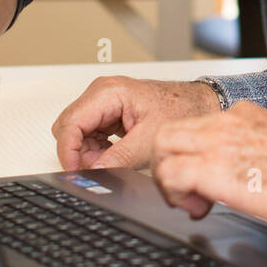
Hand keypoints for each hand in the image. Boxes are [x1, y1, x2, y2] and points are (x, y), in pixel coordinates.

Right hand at [52, 75, 218, 169]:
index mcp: (109, 92)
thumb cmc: (180, 110)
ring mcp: (104, 101)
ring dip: (89, 152)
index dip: (68, 152)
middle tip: (100, 166)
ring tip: (116, 158)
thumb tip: (93, 173)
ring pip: (77, 133)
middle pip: (69, 128)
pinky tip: (116, 153)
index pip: (69, 124)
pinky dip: (98, 149)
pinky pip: (89, 134)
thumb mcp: (148, 140)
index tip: (75, 172)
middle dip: (79, 153)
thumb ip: (118, 159)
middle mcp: (101, 92)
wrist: (197, 104)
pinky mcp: (108, 112)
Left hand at [150, 100, 266, 225]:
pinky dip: (173, 193)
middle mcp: (226, 121)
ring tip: (190, 201)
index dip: (189, 154)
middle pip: (170, 132)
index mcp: (243, 115)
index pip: (194, 126)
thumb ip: (253, 146)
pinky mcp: (212, 166)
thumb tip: (245, 167)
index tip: (201, 179)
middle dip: (168, 163)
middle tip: (185, 191)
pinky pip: (169, 173)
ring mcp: (217, 140)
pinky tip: (196, 208)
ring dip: (168, 178)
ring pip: (162, 148)